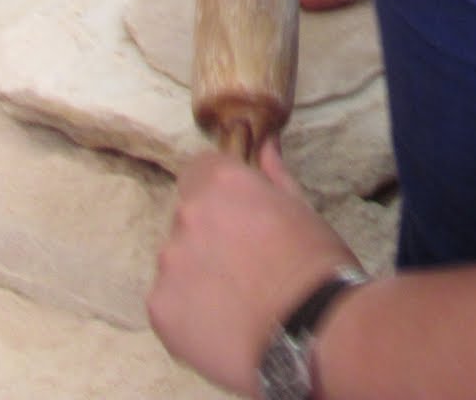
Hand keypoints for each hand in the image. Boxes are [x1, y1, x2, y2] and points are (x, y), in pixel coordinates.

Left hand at [149, 141, 358, 395]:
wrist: (310, 330)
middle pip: (187, 216)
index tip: (235, 210)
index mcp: (222, 183)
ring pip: (177, 260)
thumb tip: (266, 145)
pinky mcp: (160, 308)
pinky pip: (169, 301)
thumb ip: (273, 174)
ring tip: (235, 296)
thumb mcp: (301, 208)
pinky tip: (222, 320)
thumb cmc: (315, 263)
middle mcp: (188, 215)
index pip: (198, 169)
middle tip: (242, 260)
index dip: (216, 188)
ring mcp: (170, 263)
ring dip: (197, 271)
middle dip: (208, 232)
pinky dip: (189, 309)